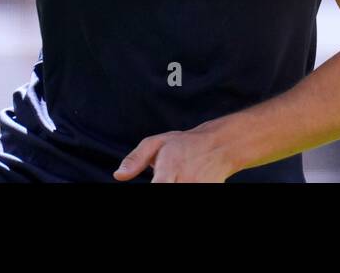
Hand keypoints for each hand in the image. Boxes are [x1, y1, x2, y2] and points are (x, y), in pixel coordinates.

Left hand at [113, 124, 239, 182]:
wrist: (220, 146)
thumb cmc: (184, 144)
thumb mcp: (156, 143)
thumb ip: (135, 160)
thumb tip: (118, 175)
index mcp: (170, 167)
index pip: (160, 186)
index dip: (156, 187)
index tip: (154, 184)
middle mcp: (186, 181)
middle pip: (168, 192)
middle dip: (162, 186)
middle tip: (164, 177)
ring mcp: (198, 187)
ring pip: (179, 194)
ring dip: (173, 185)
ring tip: (173, 177)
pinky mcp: (208, 190)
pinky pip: (190, 196)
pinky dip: (183, 188)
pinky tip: (183, 179)